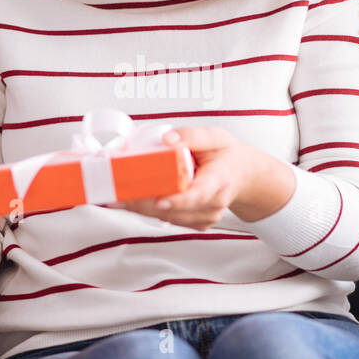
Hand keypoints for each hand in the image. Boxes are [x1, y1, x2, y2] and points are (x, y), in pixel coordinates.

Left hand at [115, 127, 292, 229]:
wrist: (242, 176)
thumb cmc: (226, 156)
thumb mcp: (216, 137)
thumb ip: (192, 136)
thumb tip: (167, 138)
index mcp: (218, 181)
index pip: (198, 195)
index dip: (178, 200)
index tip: (160, 201)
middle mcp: (212, 204)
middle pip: (174, 210)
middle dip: (143, 203)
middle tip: (115, 196)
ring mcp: (204, 217)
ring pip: (167, 217)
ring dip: (141, 208)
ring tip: (115, 197)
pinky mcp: (196, 223)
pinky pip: (169, 219)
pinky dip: (149, 210)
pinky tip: (131, 200)